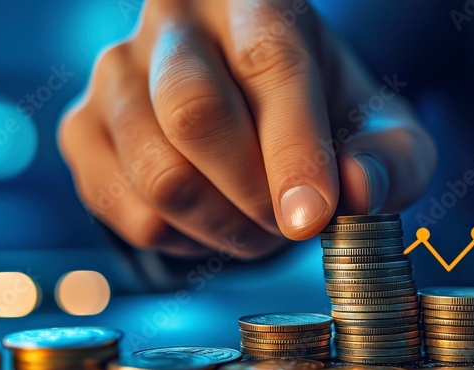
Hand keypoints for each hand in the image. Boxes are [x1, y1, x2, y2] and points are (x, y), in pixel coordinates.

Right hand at [58, 0, 435, 258]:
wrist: (254, 115)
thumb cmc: (326, 117)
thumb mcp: (382, 131)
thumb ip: (391, 159)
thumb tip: (360, 193)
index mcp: (256, 0)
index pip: (269, 62)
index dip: (294, 149)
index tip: (314, 218)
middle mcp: (174, 23)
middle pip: (194, 113)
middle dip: (254, 194)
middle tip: (292, 224)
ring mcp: (115, 75)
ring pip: (160, 175)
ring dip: (225, 228)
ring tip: (260, 224)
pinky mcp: (83, 131)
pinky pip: (130, 214)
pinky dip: (187, 242)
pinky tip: (215, 219)